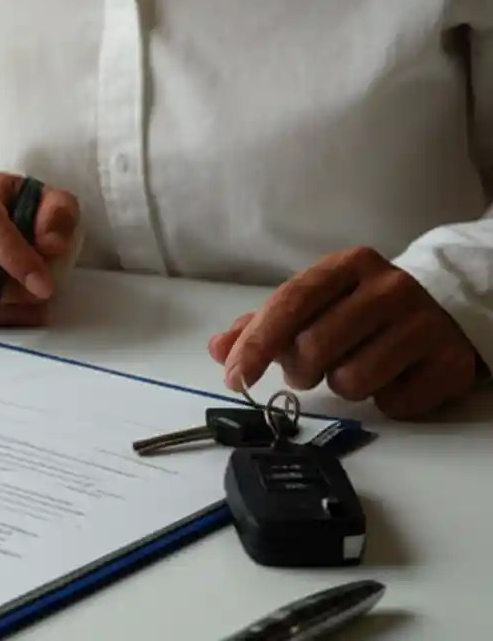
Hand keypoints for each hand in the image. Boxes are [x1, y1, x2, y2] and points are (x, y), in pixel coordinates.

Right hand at [0, 172, 79, 325]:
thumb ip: (59, 216)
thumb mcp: (57, 205)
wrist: (10, 223)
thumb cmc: (32, 214)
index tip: (43, 285)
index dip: (15, 259)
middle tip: (33, 297)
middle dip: (0, 290)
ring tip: (25, 303)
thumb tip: (49, 244)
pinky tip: (9, 310)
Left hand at [208, 246, 480, 418]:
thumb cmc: (363, 310)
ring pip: (351, 380)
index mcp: (348, 265)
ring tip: (356, 367)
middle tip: (309, 369)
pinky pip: (392, 403)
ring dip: (342, 386)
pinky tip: (393, 378)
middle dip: (300, 370)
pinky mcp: (449, 362)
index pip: (290, 303)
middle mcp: (389, 287)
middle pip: (315, 346)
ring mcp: (424, 323)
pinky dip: (383, 400)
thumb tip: (219, 348)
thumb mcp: (315, 304)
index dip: (257, 343)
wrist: (447, 309)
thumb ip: (262, 326)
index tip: (234, 376)